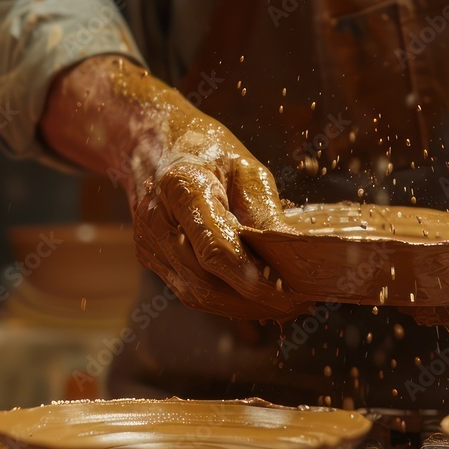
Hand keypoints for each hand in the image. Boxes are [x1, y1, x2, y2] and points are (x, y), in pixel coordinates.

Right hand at [43, 56, 300, 320]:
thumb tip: (293, 252)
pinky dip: (224, 300)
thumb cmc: (205, 149)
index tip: (290, 293)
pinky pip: (189, 290)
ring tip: (284, 307)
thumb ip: (264, 210)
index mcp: (182, 188)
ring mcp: (149, 243)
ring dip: (243, 308)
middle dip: (256, 301)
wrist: (149, 140)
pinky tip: (255, 300)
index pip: (216, 248)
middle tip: (299, 306)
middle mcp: (158, 220)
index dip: (253, 278)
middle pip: (206, 280)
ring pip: (197, 294)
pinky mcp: (150, 256)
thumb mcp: (244, 166)